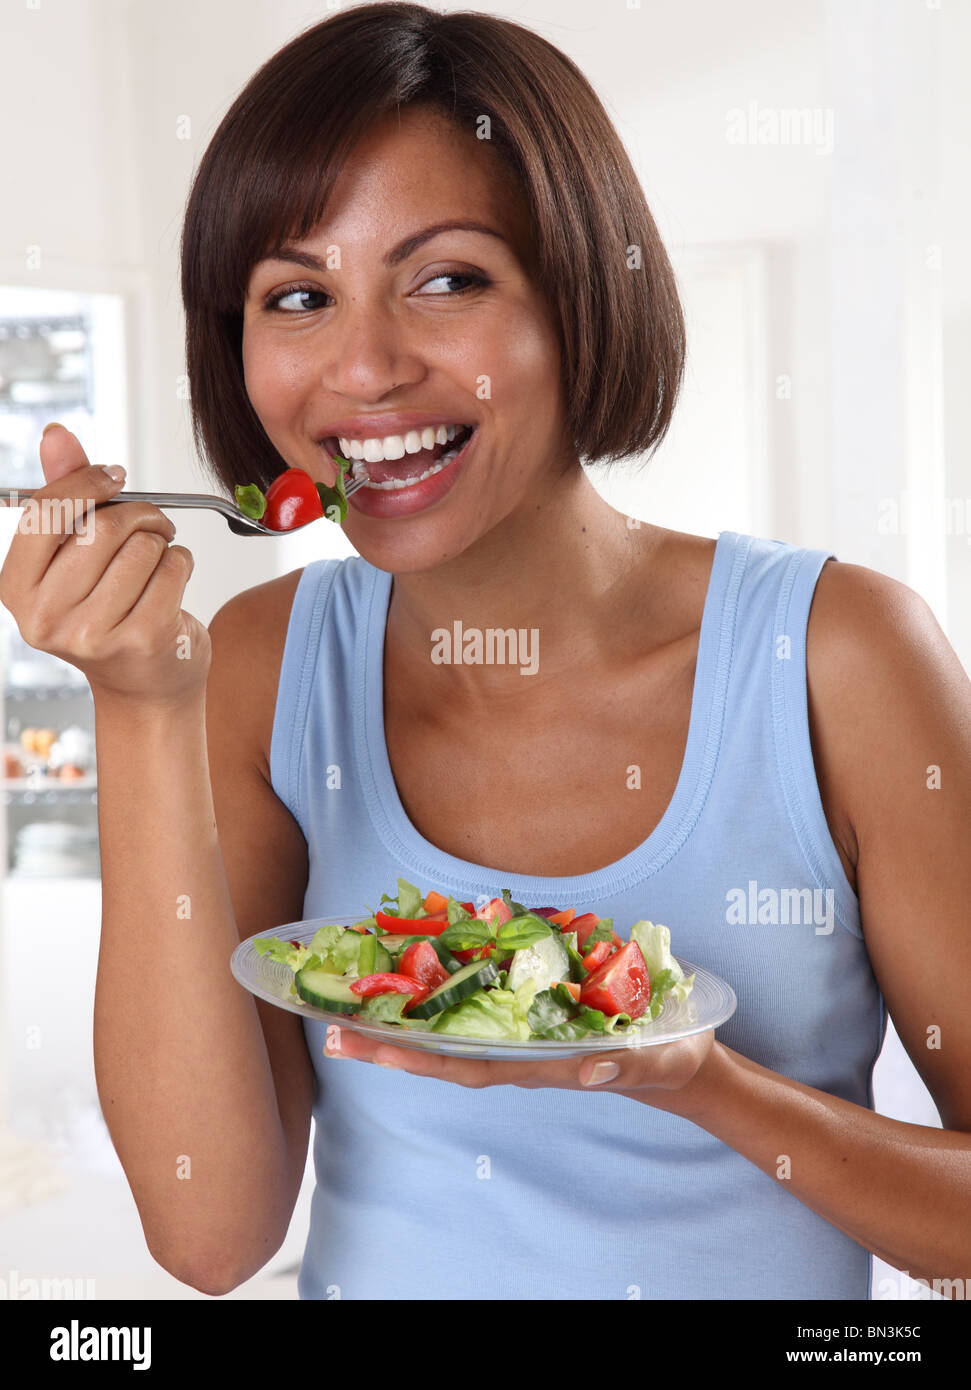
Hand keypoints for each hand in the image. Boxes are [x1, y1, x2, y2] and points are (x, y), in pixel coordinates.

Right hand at [0, 424, 209, 708]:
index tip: (115, 477)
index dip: (88, 483)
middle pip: (102, 527)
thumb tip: (55, 433)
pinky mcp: (141, 640)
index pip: (47, 511)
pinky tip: (172, 582)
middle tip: (152, 522)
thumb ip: (63, 495)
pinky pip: (173, 569)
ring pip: (142, 547)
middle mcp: (45, 618)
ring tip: (159, 557)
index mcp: (16, 589)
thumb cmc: (109, 612)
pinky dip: (182, 564)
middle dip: (139, 513)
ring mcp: (92, 634)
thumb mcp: (74, 556)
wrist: (144, 686)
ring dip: (162, 542)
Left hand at [324, 1019, 715, 1101]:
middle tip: (329, 1029)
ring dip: (405, 1019)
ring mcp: (525, 1033)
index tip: (372, 1050)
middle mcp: (521, 1052)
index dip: (419, 1060)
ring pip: (455, 1029)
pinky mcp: (535, 1011)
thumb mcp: (656, 1060)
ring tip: (352, 1003)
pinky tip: (419, 969)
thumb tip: (588, 1070)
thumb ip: (625, 1064)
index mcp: (542, 1065)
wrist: (679, 1058)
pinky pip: (482, 1001)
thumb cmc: (668, 1060)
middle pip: (444, 1052)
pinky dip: (447, 989)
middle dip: (390, 1044)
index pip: (469, 1066)